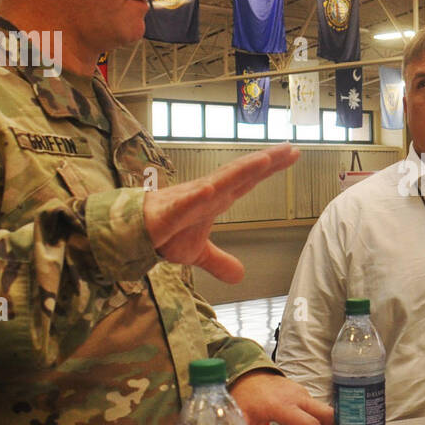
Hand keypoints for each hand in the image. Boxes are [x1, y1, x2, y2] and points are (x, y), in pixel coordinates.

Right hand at [143, 143, 299, 281]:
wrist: (132, 233)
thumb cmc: (164, 233)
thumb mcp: (198, 253)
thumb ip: (219, 261)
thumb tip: (240, 276)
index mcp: (216, 199)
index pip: (248, 180)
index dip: (270, 167)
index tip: (293, 153)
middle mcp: (207, 193)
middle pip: (241, 174)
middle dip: (265, 161)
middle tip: (290, 148)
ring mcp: (189, 199)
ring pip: (219, 182)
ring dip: (241, 171)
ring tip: (265, 160)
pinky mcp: (169, 212)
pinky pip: (185, 203)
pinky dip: (198, 195)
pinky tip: (211, 188)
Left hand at [231, 369, 333, 424]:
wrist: (246, 372)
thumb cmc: (244, 395)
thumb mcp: (242, 419)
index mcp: (282, 406)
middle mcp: (296, 398)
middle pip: (326, 414)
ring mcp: (301, 393)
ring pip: (322, 410)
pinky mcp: (301, 392)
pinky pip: (314, 408)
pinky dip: (316, 421)